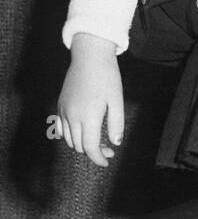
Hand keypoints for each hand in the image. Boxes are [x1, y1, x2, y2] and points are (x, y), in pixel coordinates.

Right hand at [56, 34, 123, 166]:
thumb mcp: (116, 101)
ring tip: (98, 141)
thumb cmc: (107, 78)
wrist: (89, 57)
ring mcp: (64, 110)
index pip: (90, 148)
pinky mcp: (60, 105)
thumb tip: (115, 143)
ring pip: (69, 139)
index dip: (99, 158)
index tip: (107, 161)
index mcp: (88, 117)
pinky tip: (82, 132)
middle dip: (94, 152)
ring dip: (82, 145)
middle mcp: (72, 116)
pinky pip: (61, 128)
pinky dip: (70, 136)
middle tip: (109, 149)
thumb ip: (116, 124)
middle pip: (79, 146)